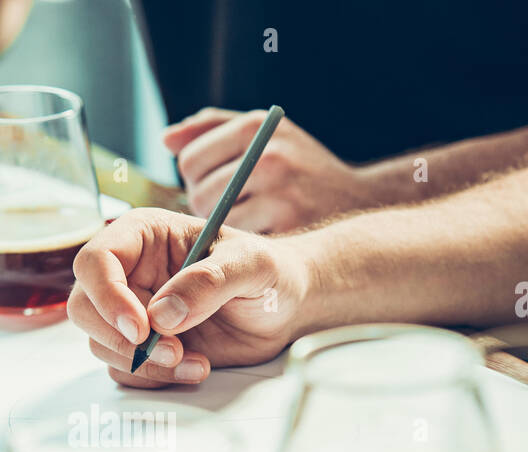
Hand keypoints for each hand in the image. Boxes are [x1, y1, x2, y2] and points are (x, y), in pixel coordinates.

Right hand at [68, 208, 310, 387]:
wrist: (284, 309)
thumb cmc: (268, 273)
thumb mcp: (250, 265)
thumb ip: (208, 282)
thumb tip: (162, 315)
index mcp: (144, 236)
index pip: (95, 261)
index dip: (107, 296)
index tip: (141, 327)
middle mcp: (129, 273)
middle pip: (84, 308)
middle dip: (122, 338)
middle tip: (173, 350)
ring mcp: (132, 313)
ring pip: (101, 344)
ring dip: (144, 363)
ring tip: (195, 361)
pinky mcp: (143, 347)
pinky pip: (125, 370)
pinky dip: (154, 378)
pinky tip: (195, 367)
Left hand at [164, 109, 366, 232]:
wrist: (362, 200)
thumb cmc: (300, 169)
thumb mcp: (266, 134)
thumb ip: (212, 129)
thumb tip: (166, 140)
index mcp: (258, 126)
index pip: (191, 160)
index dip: (195, 179)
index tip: (215, 187)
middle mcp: (269, 156)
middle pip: (199, 194)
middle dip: (207, 208)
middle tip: (231, 212)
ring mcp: (281, 193)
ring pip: (216, 225)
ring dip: (221, 232)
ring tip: (247, 225)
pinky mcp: (290, 229)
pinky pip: (240, 246)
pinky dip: (243, 248)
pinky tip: (260, 241)